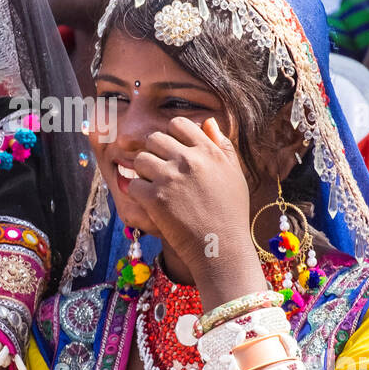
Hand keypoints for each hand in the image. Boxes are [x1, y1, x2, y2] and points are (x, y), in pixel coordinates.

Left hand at [126, 117, 259, 290]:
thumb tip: (209, 121)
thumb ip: (222, 145)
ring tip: (154, 186)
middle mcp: (188, 160)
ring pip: (141, 159)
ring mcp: (170, 179)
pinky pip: (134, 185)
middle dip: (154, 152)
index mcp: (208, 151)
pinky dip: (138, 194)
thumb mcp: (234, 174)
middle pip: (154, 139)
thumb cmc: (231, 212)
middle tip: (160, 169)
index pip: (179, 123)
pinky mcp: (155, 199)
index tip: (173, 150)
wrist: (222, 247)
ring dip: (144, 172)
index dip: (172, 135)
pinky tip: (150, 202)